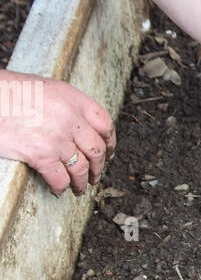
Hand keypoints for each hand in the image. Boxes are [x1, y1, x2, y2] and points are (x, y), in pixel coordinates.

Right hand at [0, 71, 115, 195]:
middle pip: (96, 150)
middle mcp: (72, 120)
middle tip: (95, 176)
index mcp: (75, 100)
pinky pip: (60, 179)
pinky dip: (61, 187)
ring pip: (81, 168)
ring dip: (82, 182)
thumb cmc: (12, 92)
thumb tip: (76, 125)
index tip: (109, 152)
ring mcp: (59, 139)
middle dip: (99, 167)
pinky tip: (58, 190)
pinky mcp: (42, 156)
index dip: (110, 142)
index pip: (105, 124)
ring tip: (79, 189)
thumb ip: (66, 106)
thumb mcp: (47, 89)